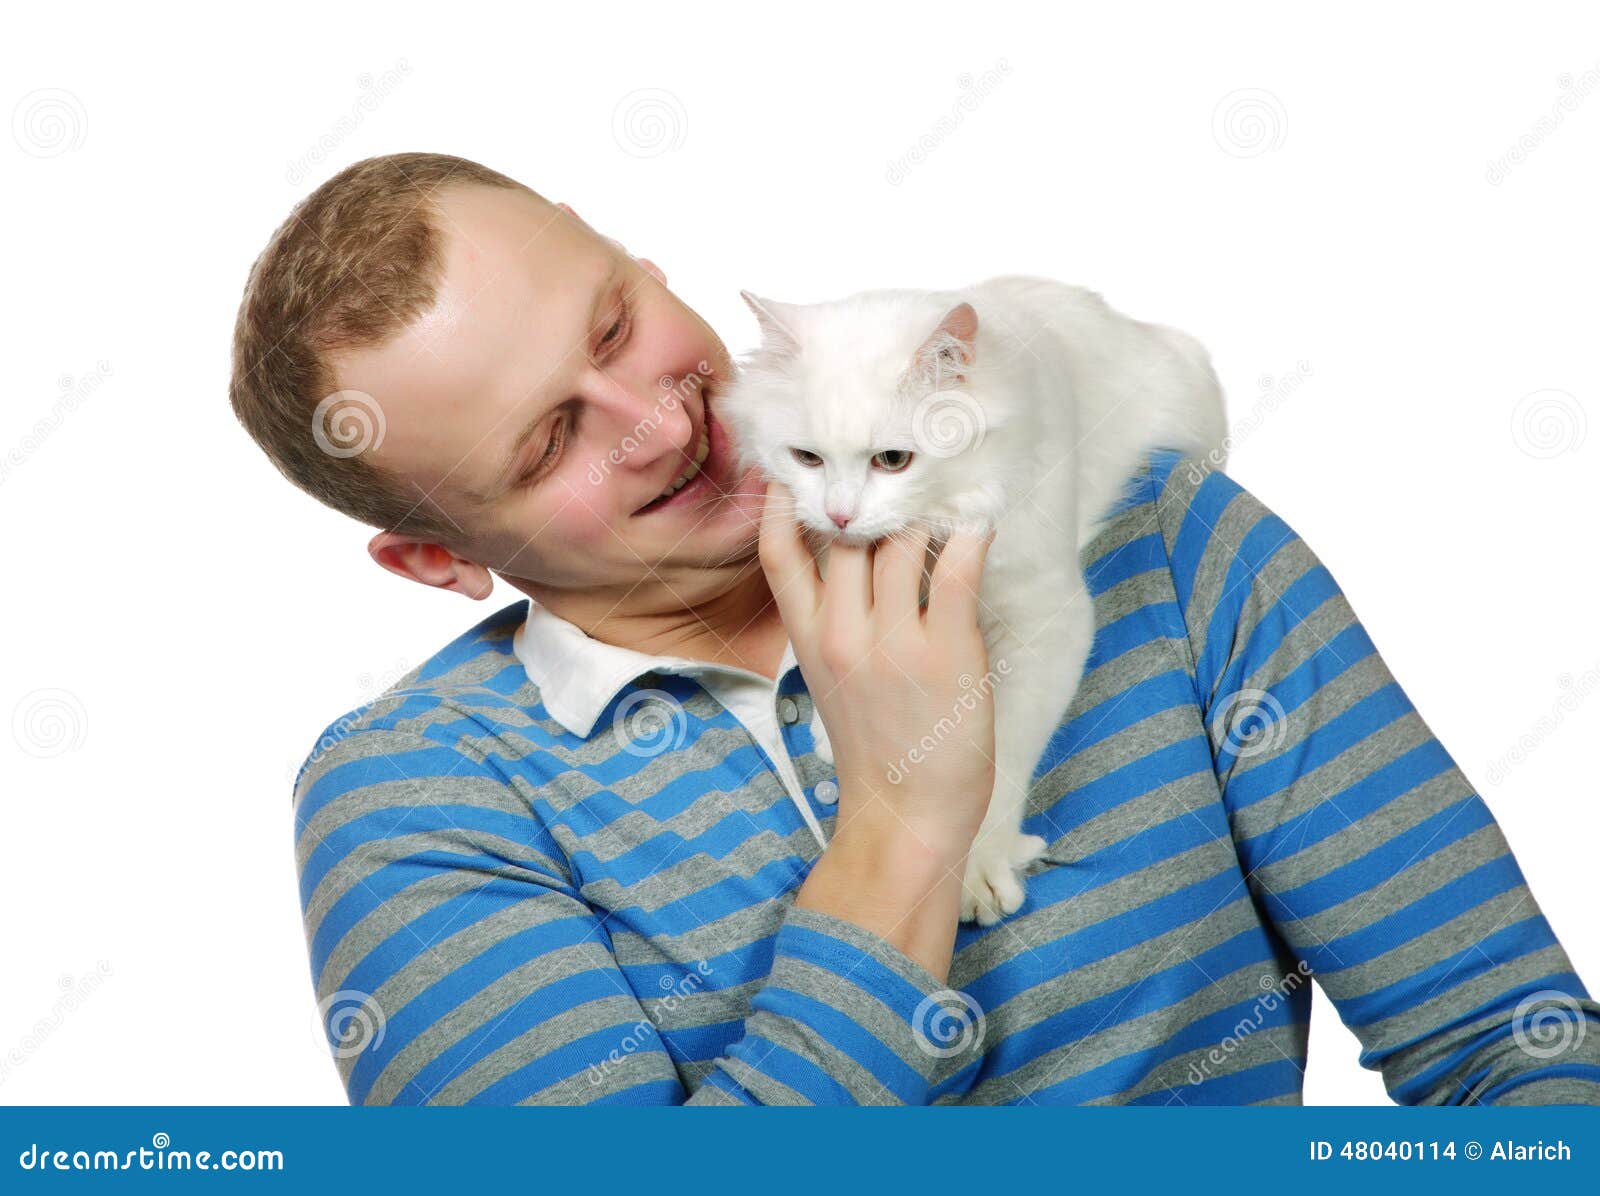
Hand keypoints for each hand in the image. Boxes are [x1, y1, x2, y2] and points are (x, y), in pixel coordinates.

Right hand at [758, 481, 997, 858]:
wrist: (904, 817)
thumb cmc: (876, 748)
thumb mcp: (833, 681)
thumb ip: (838, 622)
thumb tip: (865, 562)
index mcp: (810, 638)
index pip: (779, 553)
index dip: (783, 503)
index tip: (799, 468)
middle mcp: (844, 631)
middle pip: (848, 533)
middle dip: (872, 492)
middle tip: (902, 456)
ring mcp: (894, 640)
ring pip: (902, 540)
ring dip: (927, 506)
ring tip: (950, 481)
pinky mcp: (946, 651)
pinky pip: (957, 570)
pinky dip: (970, 536)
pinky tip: (980, 518)